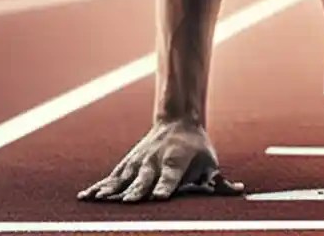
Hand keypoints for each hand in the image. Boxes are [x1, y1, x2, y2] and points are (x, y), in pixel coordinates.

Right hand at [77, 119, 243, 201]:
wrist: (177, 121)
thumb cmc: (196, 148)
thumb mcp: (210, 161)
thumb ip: (220, 181)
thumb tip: (239, 190)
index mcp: (175, 162)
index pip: (169, 177)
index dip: (163, 187)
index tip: (157, 197)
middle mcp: (153, 162)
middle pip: (143, 179)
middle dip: (136, 191)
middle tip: (127, 202)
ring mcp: (137, 163)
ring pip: (121, 178)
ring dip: (109, 190)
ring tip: (94, 201)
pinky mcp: (126, 165)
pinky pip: (110, 178)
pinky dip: (97, 187)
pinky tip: (84, 197)